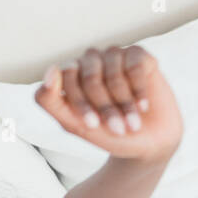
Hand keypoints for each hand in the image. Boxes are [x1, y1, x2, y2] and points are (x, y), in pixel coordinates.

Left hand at [34, 45, 181, 163]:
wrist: (147, 142)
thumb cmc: (108, 133)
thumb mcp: (74, 125)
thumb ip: (50, 100)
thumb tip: (51, 70)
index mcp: (69, 76)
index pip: (65, 78)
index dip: (80, 104)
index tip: (93, 125)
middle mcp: (89, 61)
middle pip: (90, 77)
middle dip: (104, 107)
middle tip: (117, 128)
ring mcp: (113, 56)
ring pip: (113, 73)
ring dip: (124, 103)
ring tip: (132, 123)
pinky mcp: (138, 55)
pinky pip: (135, 67)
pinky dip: (139, 91)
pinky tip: (143, 106)